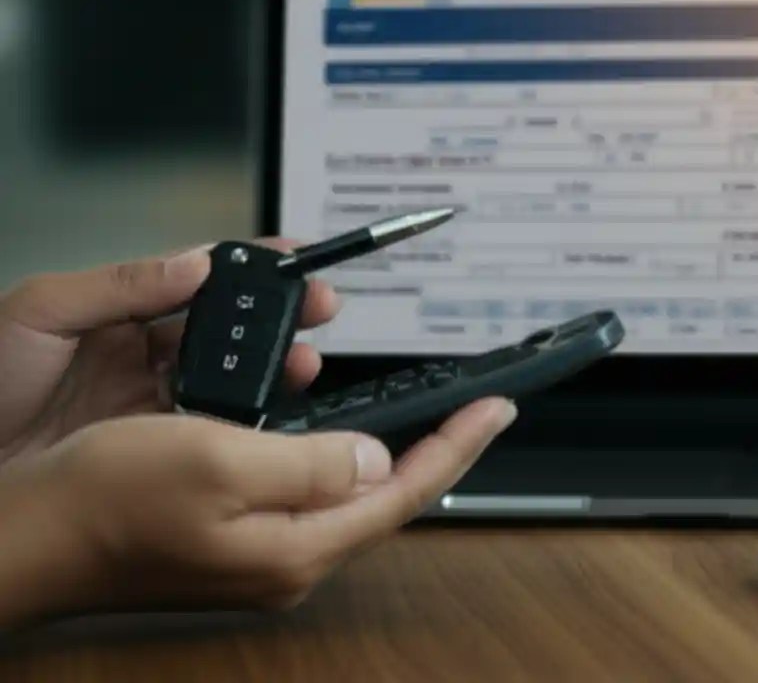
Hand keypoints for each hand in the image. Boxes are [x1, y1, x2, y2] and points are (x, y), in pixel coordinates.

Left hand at [0, 241, 340, 461]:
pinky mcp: (157, 450)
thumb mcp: (36, 315)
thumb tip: (194, 263)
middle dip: (280, 315)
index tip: (295, 258)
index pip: (198, 279)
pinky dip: (246, 421)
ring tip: (304, 362)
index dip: (250, 266)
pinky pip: (213, 430)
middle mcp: (141, 355)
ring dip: (272, 368)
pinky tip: (267, 415)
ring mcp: (152, 403)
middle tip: (321, 308)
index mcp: (117, 311)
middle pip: (227, 329)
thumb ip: (119, 285)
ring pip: (229, 379)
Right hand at [0, 399, 516, 626]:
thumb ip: (312, 464)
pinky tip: (334, 435)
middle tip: (468, 411)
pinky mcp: (234, 540)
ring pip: (345, 496)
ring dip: (383, 451)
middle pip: (384, 500)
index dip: (457, 448)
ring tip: (420, 416)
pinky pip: (304, 494)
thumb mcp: (221, 461)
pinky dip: (330, 457)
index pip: (405, 493)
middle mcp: (289, 561)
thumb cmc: (108, 499)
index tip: (496, 410)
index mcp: (298, 546)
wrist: (28, 534)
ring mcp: (261, 556)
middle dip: (431, 451)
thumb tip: (376, 460)